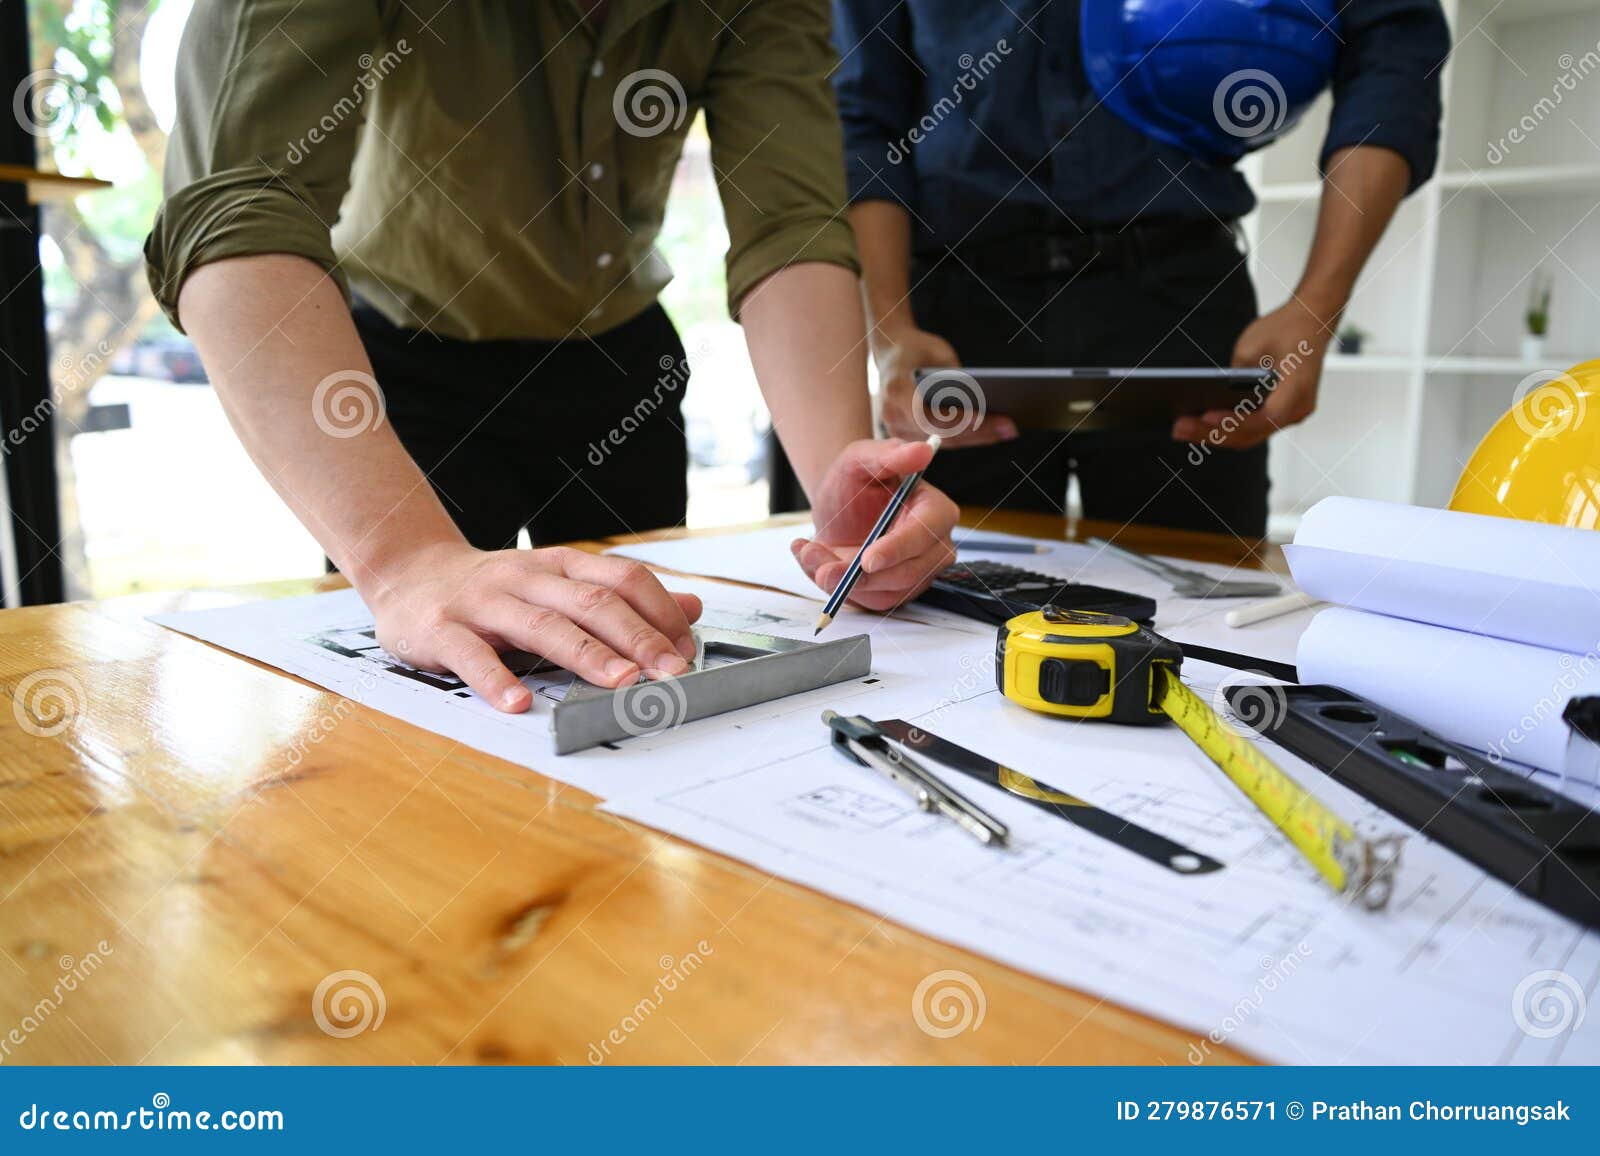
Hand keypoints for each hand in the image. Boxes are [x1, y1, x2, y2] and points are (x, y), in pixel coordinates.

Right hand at [367, 542, 702, 711]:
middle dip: (639, 638)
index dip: (659, 612)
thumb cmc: (494, 588)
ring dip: (588, 656)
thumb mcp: (560, 583)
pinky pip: (472, 655)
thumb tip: (692, 609)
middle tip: (672, 672)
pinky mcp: (441, 630)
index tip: (687, 648)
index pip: (621, 579)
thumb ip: (622, 597)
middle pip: (593, 602)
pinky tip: (518, 703)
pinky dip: (496, 680)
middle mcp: (526, 577)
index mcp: (559, 566)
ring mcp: (483, 602)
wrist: (407, 572)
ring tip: (621, 684)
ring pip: (543, 626)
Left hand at [790, 438, 958, 611]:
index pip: (924, 535)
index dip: (896, 549)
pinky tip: (816, 563)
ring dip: (841, 582)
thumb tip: (922, 450)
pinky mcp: (895, 592)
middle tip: (821, 568)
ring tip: (810, 555)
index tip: (867, 560)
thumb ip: (890, 454)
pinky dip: (837, 588)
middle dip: (859, 576)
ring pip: (883, 593)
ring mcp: (917, 574)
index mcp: (937, 511)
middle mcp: (935, 548)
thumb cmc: (856, 479)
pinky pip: (867, 601)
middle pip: (905, 573)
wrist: (839, 505)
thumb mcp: (862, 458)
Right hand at [873, 324, 1017, 446]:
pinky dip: (967, 436)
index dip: (955, 420)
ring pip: (944, 442)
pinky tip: (993, 431)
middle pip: (941, 433)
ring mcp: (898, 428)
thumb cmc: (916, 348)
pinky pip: (941, 440)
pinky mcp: (909, 435)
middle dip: (978, 431)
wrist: (890, 353)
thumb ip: (954, 376)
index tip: (982, 417)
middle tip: (1009, 426)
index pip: (927, 416)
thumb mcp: (937, 352)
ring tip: (1007, 430)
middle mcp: (893, 414)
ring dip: (978, 437)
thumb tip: (983, 400)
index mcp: (896, 389)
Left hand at [1172, 298, 1334, 449]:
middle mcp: (1298, 409)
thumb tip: (1204, 399)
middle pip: (1251, 432)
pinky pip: (1251, 428)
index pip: (1266, 417)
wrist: (1312, 321)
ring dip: (1215, 435)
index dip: (1235, 421)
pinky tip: (1197, 423)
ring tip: (1181, 428)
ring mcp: (1291, 415)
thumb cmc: (1284, 329)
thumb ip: (1234, 375)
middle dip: (1212, 433)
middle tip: (1178, 427)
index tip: (1205, 416)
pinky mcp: (1280, 415)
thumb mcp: (1253, 344)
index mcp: (1298, 389)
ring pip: (1249, 435)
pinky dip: (1226, 428)